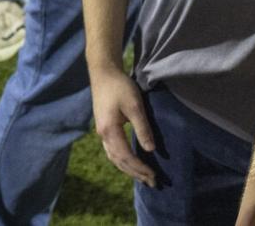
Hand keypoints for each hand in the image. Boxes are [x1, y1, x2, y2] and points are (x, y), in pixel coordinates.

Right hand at [90, 64, 156, 186]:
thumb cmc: (120, 86)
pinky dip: (122, 160)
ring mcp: (101, 131)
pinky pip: (112, 150)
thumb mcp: (135, 105)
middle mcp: (103, 134)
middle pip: (118, 161)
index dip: (140, 168)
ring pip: (113, 157)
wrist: (103, 72)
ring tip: (142, 177)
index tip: (154, 175)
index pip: (126, 157)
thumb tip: (150, 149)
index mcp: (110, 130)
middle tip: (152, 182)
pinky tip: (129, 161)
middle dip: (135, 173)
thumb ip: (142, 128)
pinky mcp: (103, 127)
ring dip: (128, 169)